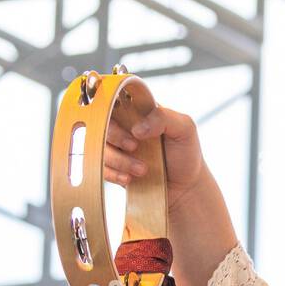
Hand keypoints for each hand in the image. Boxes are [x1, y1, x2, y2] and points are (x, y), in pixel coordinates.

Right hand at [102, 95, 207, 210]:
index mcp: (139, 110)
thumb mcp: (185, 128)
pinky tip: (129, 178)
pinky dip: (112, 173)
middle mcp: (124, 125)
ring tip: (142, 170)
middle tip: (134, 147)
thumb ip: (164, 118)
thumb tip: (137, 129)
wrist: (185, 187)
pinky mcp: (113, 167)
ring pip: (98, 146)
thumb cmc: (186, 153)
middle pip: (101, 121)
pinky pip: (100, 167)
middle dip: (115, 135)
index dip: (111, 106)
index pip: (115, 98)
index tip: (125, 121)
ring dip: (118, 159)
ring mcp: (116, 146)